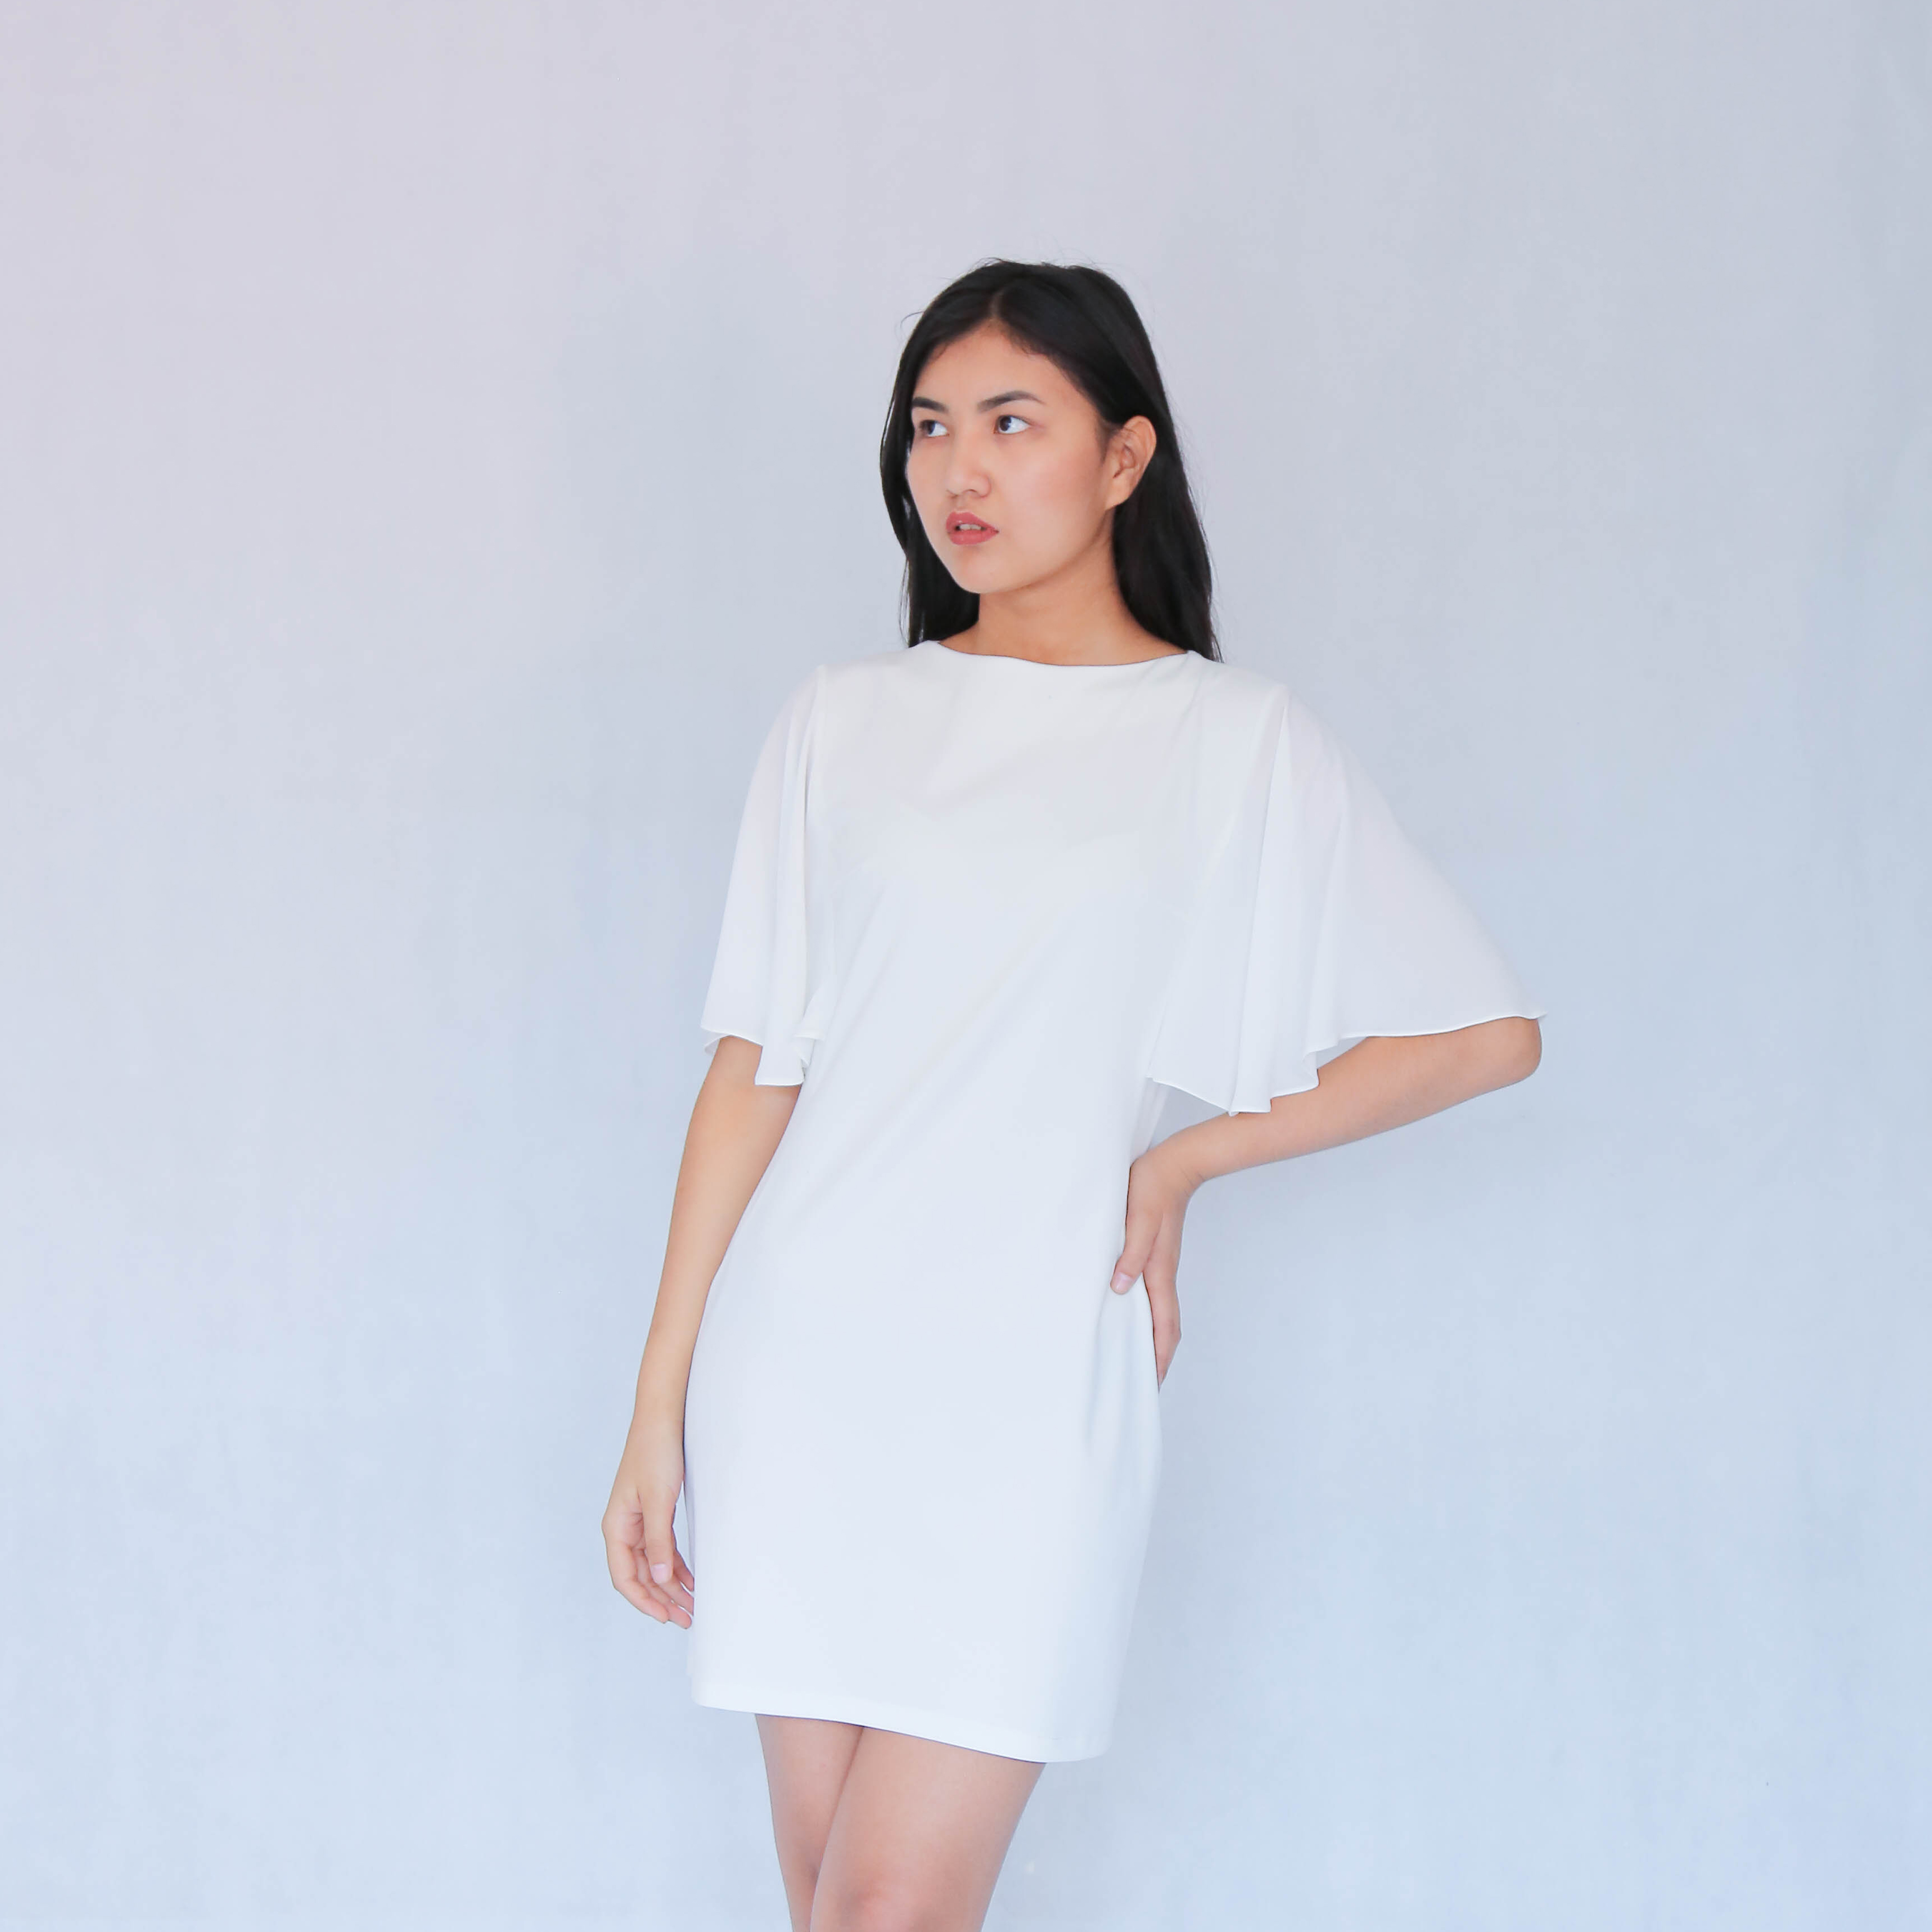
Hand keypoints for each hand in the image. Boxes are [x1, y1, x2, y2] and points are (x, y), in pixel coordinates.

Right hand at [602, 1406, 695, 1627]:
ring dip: (671, 1586)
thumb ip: (659, 1541)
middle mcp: (624, 1529)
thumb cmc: (655, 1454)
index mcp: (617, 1527)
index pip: (625, 1577)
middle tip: (687, 1619)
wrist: (661, 1420)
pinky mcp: (654, 1514)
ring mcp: (639, 1522)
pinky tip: (690, 1579)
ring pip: (653, 1565)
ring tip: (692, 1605)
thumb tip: (661, 1578)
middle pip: (640, 1576)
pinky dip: (676, 1565)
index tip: (665, 1617)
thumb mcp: (659, 1501)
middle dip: (662, 1599)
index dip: (644, 1601)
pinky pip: (663, 1549)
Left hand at [1109, 1140, 1199, 1386]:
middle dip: (1157, 1356)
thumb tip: (1120, 1290)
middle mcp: (1163, 1273)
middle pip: (1166, 1326)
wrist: (1175, 1164)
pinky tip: (1129, 1313)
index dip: (1159, 1356)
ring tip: (1134, 1357)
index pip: (1165, 1325)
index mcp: (1160, 1271)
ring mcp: (1161, 1265)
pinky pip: (1152, 1294)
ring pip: (1160, 1311)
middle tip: (1143, 1382)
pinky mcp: (1155, 1254)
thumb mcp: (1137, 1219)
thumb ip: (1130, 1255)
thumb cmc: (1153, 1188)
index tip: (1152, 1383)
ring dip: (1151, 1336)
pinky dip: (1145, 1313)